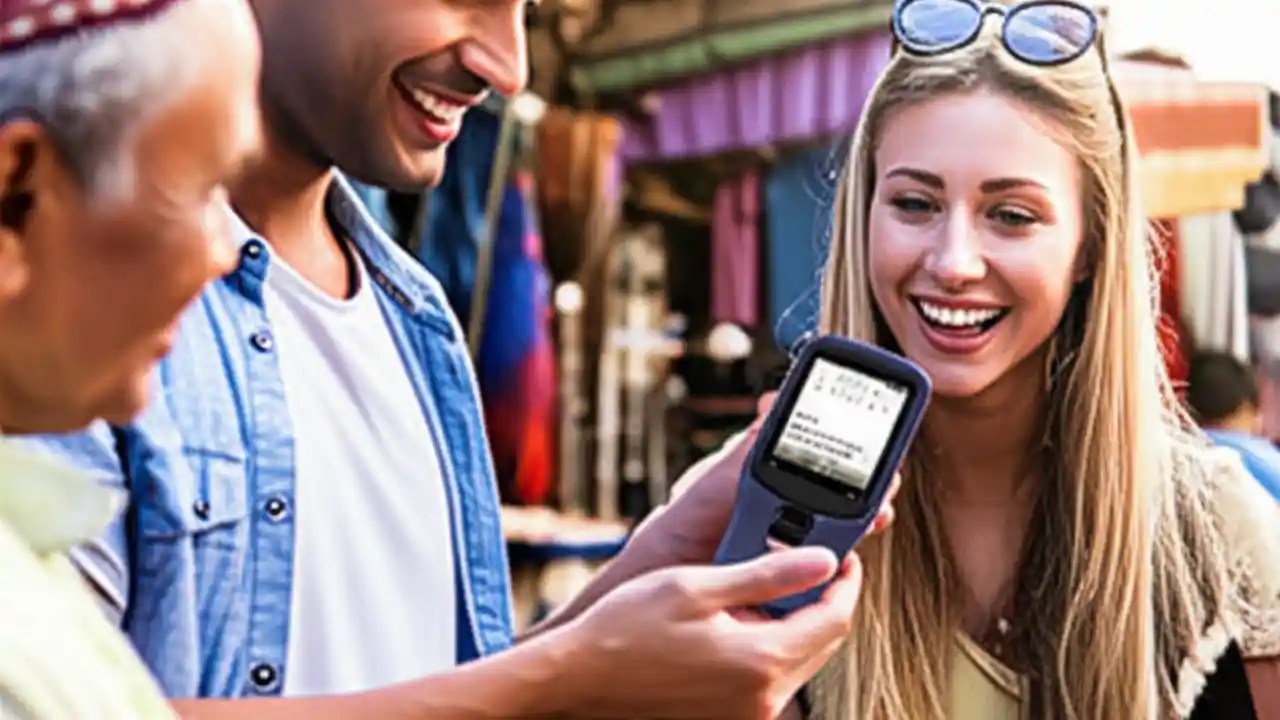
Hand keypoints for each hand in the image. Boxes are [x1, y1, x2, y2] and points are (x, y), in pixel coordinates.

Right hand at [554, 546, 861, 718]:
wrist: (578, 679)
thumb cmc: (627, 629)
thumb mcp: (698, 585)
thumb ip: (768, 574)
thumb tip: (824, 560)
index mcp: (761, 662)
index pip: (834, 620)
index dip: (845, 583)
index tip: (842, 558)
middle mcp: (762, 701)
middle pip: (821, 646)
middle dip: (820, 605)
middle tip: (801, 568)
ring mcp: (745, 718)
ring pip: (795, 666)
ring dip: (790, 630)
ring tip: (753, 597)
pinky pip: (766, 685)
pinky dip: (764, 654)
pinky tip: (731, 630)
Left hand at [625, 393, 899, 571]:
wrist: (668, 573)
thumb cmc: (688, 521)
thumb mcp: (721, 477)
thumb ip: (752, 446)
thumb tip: (774, 400)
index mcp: (776, 474)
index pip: (824, 452)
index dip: (855, 443)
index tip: (875, 432)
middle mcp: (792, 505)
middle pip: (846, 489)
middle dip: (872, 483)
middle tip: (886, 477)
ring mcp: (796, 538)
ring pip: (844, 525)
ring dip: (866, 518)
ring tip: (877, 511)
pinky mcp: (795, 570)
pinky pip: (826, 560)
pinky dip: (842, 554)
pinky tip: (848, 550)